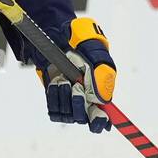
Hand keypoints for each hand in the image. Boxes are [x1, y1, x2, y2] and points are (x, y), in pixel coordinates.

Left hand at [44, 18, 115, 132]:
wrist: (57, 36)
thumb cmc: (80, 41)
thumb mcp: (95, 51)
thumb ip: (103, 73)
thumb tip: (103, 99)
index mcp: (102, 91)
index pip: (104, 117)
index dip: (101, 121)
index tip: (98, 115)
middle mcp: (87, 100)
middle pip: (84, 119)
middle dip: (79, 104)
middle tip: (75, 87)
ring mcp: (70, 101)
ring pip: (68, 115)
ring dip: (64, 98)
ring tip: (62, 79)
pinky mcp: (55, 100)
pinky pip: (54, 111)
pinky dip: (53, 97)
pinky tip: (56, 82)